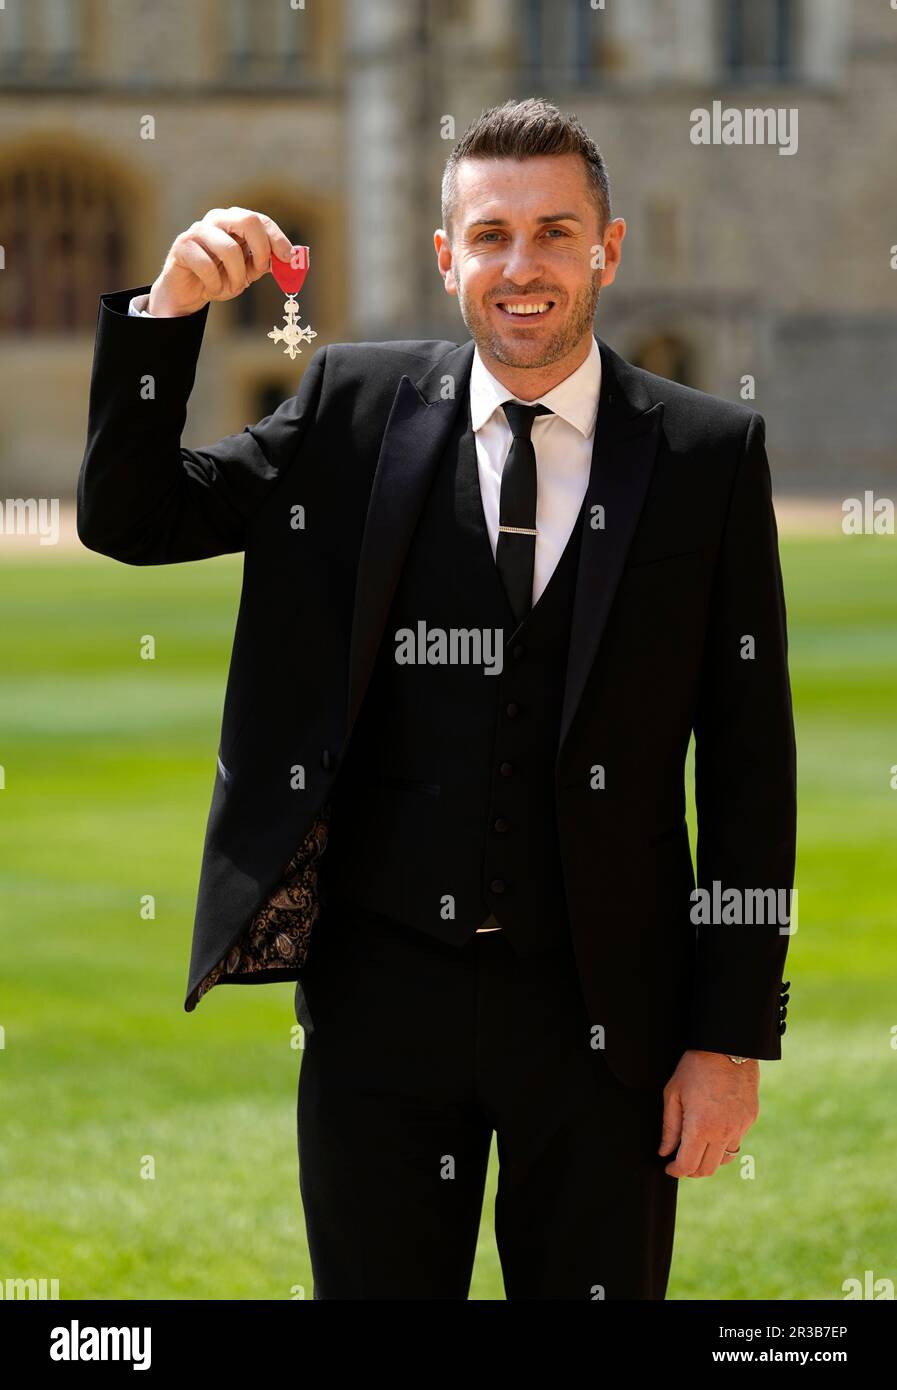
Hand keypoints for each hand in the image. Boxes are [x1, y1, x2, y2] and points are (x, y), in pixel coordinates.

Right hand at [147, 206, 293, 316]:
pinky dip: (214, 283)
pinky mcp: (182, 246)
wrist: (188, 291)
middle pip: (247, 220)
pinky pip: (206, 265)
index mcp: (235, 222)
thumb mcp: (247, 272)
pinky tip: (212, 289)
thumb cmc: (220, 277)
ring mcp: (198, 231)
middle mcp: (217, 220)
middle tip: (259, 270)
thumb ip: (264, 263)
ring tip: (233, 287)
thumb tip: (289, 260)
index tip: (288, 257)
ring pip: (228, 248)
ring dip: (236, 276)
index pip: (260, 220)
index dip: (277, 238)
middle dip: (261, 249)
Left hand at [658, 1049, 758, 1177]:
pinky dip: (723, 1144)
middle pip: (707, 1169)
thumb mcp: (673, 1094)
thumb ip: (669, 1127)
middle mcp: (723, 1132)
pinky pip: (736, 1142)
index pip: (688, 1165)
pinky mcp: (750, 1120)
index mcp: (700, 1127)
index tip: (669, 1167)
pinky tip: (713, 1131)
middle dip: (691, 1170)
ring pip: (724, 1159)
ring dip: (709, 1159)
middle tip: (680, 1160)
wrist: (728, 1048)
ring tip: (697, 1147)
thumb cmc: (695, 1067)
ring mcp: (740, 1127)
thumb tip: (665, 1152)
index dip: (675, 1171)